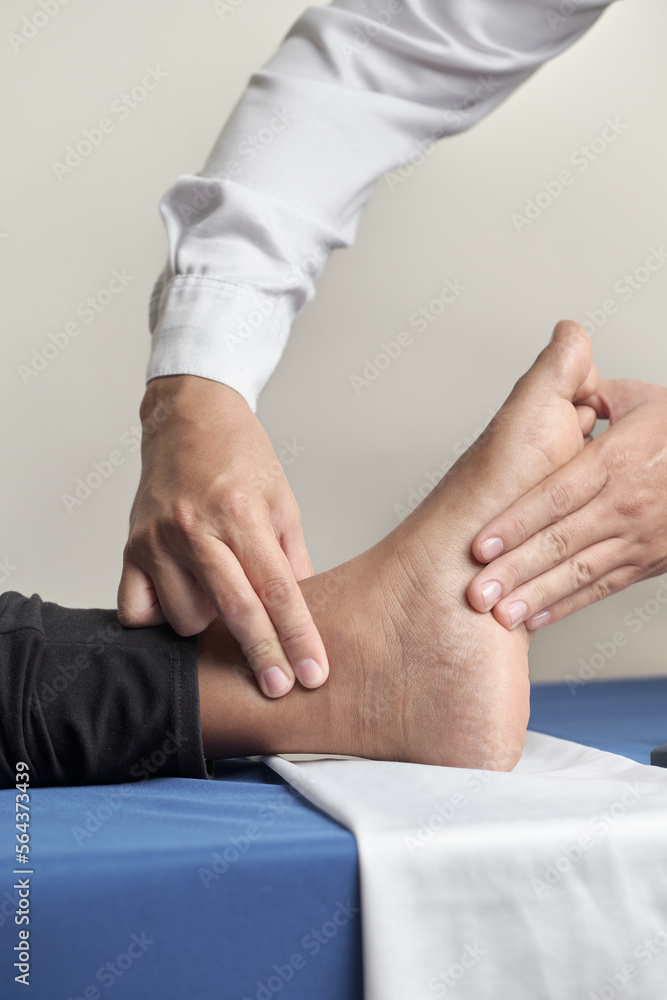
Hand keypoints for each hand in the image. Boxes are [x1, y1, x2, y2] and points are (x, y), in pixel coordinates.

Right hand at [117, 375, 328, 696]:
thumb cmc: (240, 457)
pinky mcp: (131, 548)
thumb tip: (303, 617)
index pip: (278, 589)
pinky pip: (139, 612)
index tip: (314, 672)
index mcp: (241, 513)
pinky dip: (160, 619)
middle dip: (263, 656)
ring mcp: (157, 541)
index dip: (298, 637)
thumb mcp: (282, 502)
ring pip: (185, 618)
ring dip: (209, 624)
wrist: (188, 417)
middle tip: (281, 688)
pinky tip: (181, 604)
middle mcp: (195, 528)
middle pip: (235, 610)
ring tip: (222, 596)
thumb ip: (292, 560)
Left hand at [466, 378, 666, 629]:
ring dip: (537, 595)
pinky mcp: (648, 561)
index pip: (557, 497)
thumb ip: (595, 394)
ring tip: (500, 614)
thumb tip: (561, 386)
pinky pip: (604, 588)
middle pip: (562, 541)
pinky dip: (569, 605)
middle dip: (516, 569)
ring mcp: (638, 537)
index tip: (481, 544)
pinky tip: (536, 618)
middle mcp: (625, 504)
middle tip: (477, 591)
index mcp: (616, 461)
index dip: (517, 522)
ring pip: (580, 572)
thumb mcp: (644, 401)